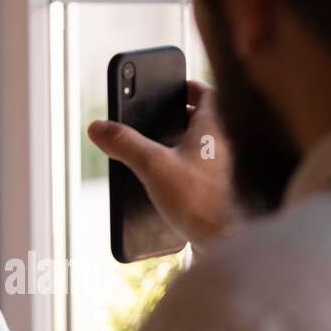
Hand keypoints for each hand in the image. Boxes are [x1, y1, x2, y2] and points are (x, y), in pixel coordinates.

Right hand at [87, 79, 239, 247]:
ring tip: (160, 153)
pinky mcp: (224, 193)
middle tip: (158, 121)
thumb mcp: (154, 166)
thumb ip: (125, 144)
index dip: (188, 87)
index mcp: (216, 126)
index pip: (206, 92)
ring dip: (183, 147)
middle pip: (204, 120)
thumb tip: (97, 127)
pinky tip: (171, 186)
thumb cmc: (203, 200)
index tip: (172, 89)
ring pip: (204, 149)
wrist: (232, 243)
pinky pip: (205, 174)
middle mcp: (227, 144)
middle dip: (180, 119)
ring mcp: (228, 170)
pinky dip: (189, 172)